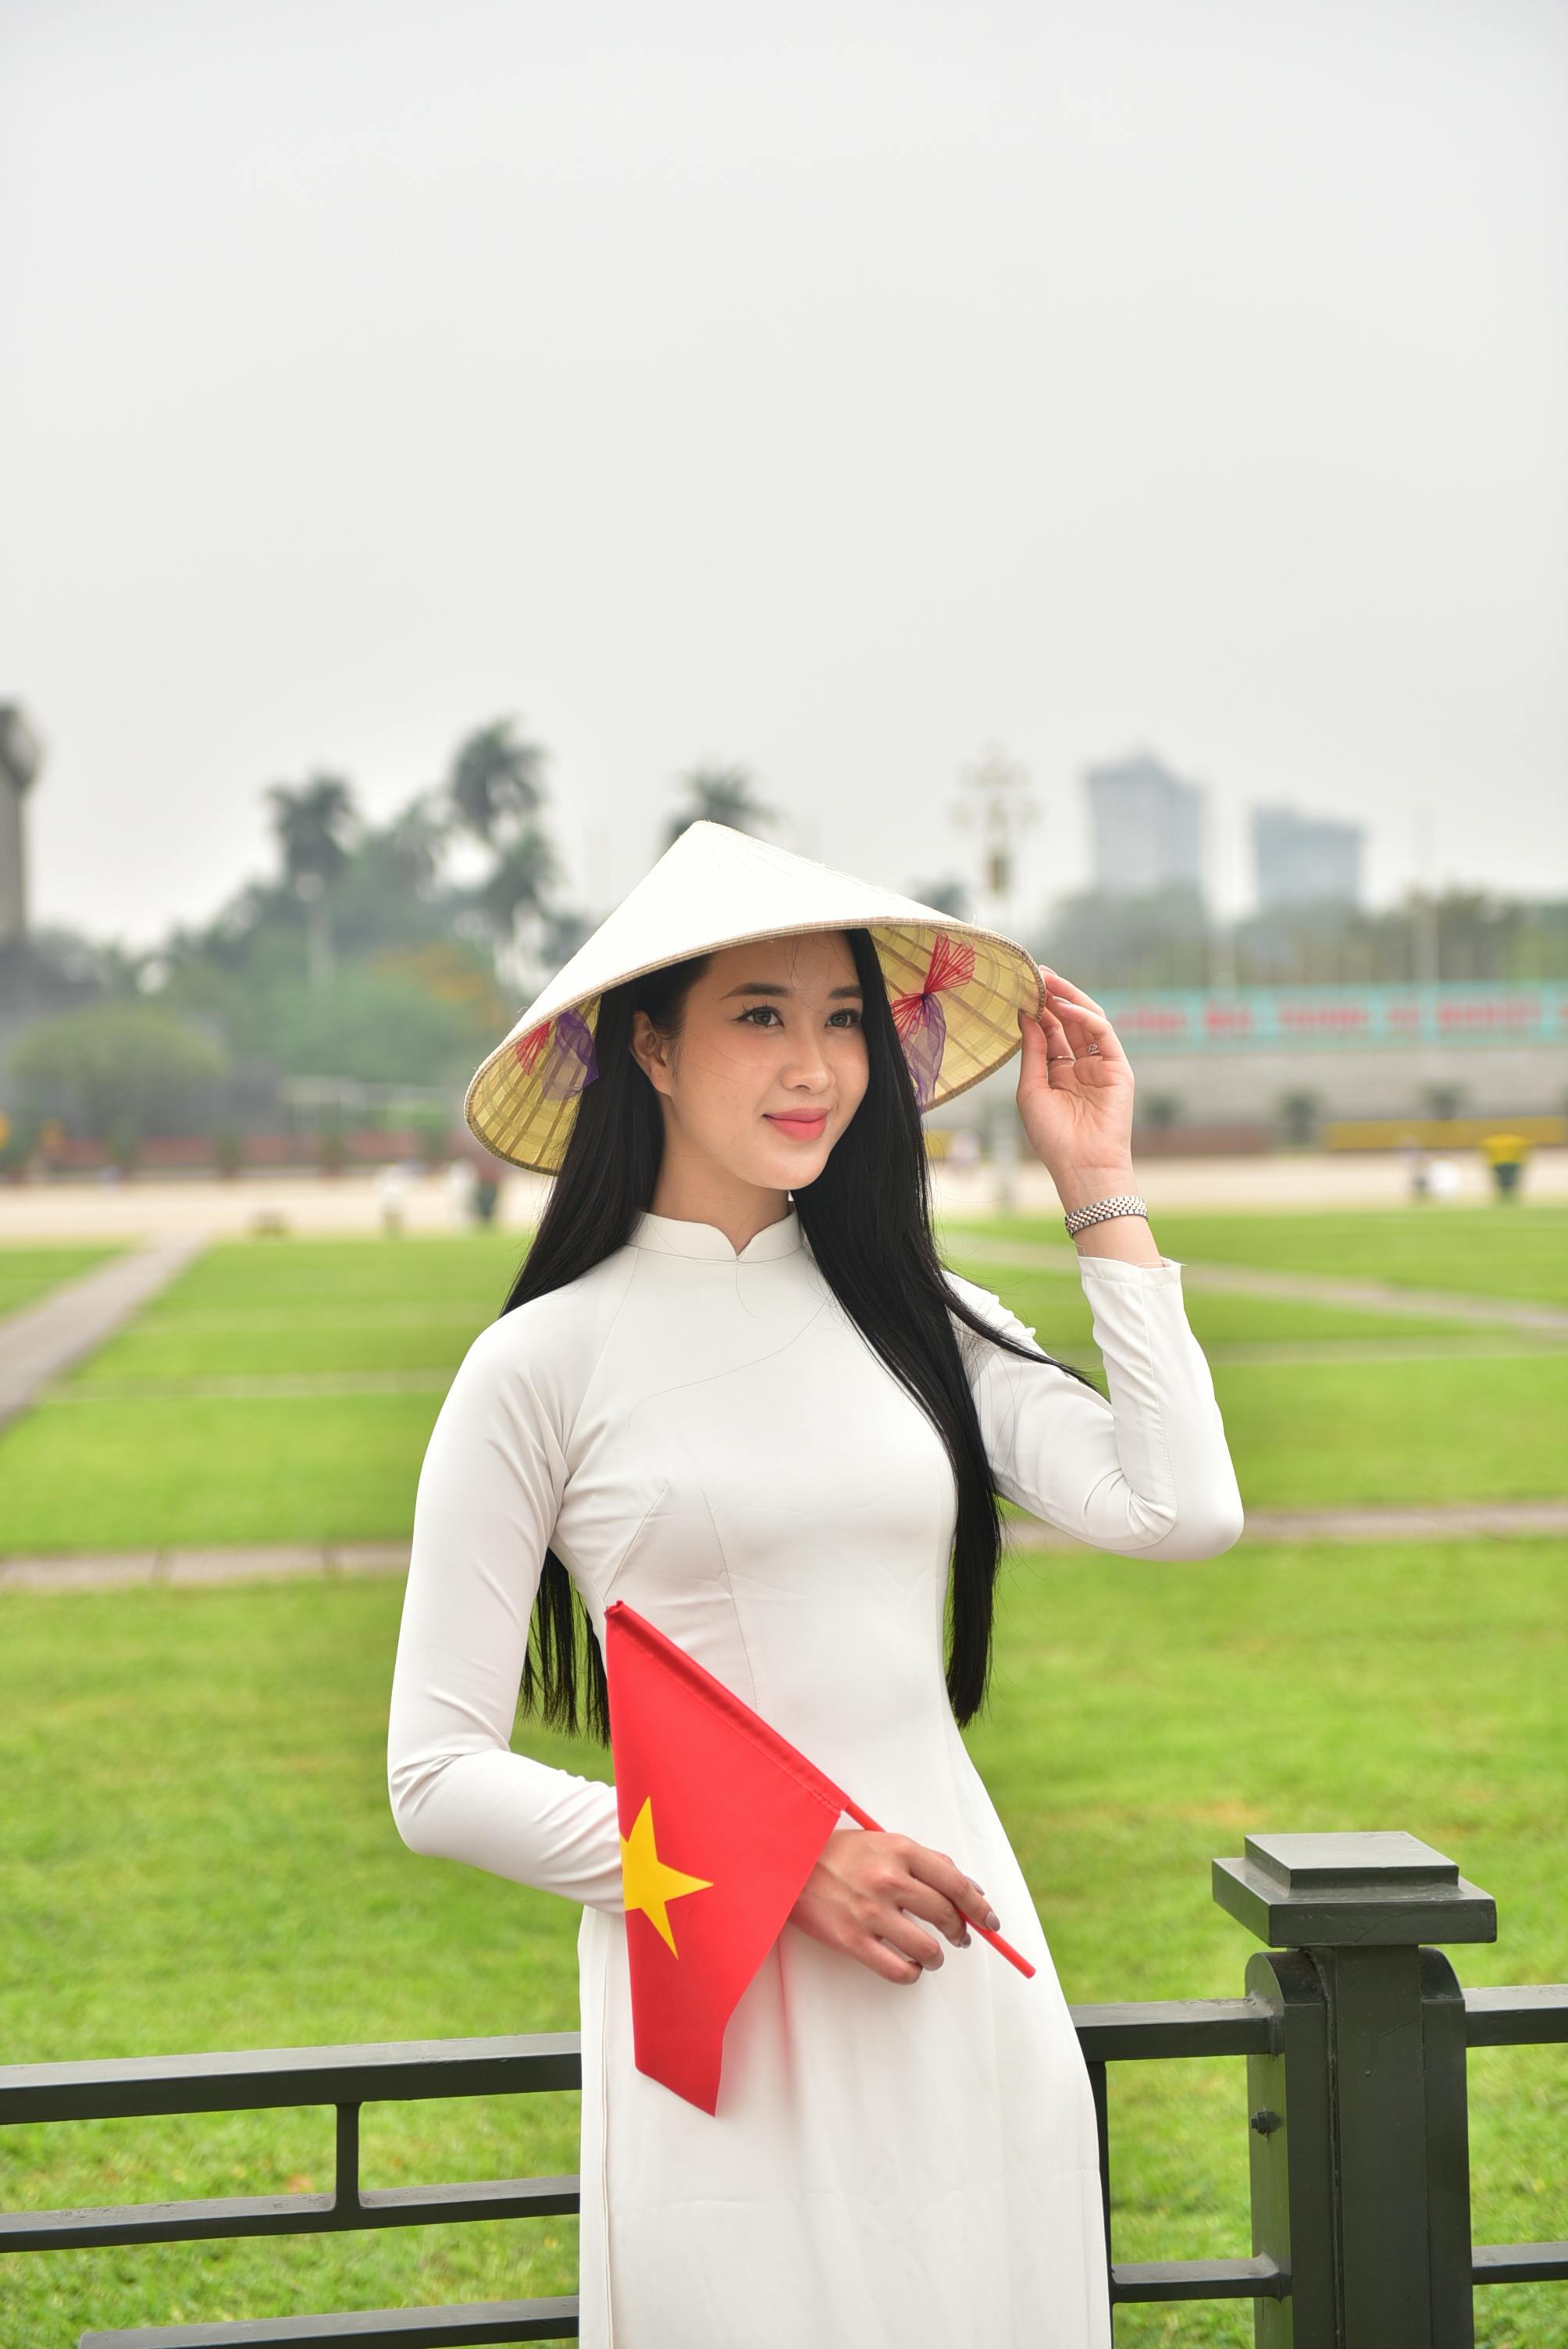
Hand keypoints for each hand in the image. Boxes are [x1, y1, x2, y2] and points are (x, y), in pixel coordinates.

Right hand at [786, 1828, 1000, 1984]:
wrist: (788, 1865)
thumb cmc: (842, 1853)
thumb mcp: (884, 1842)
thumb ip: (928, 1862)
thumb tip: (972, 1891)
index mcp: (900, 1849)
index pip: (955, 1883)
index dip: (979, 1907)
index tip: (991, 1921)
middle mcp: (888, 1879)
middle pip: (946, 1915)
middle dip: (961, 1932)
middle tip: (961, 1938)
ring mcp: (870, 1912)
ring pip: (928, 1948)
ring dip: (938, 1956)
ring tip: (933, 1954)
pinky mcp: (853, 1940)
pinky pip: (899, 1970)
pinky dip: (913, 1973)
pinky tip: (910, 1965)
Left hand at [1016, 964, 1135, 1191]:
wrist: (1081, 1165)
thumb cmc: (1052, 1136)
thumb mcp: (1032, 1088)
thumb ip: (1033, 1050)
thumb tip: (1026, 1015)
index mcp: (1059, 1072)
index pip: (1050, 1032)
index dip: (1036, 1010)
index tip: (1020, 988)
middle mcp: (1082, 1065)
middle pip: (1069, 1021)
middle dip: (1053, 996)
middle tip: (1036, 973)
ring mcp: (1102, 1065)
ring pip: (1087, 1021)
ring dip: (1068, 998)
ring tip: (1048, 981)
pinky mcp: (1119, 1068)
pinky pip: (1103, 1033)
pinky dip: (1084, 1016)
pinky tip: (1063, 1007)